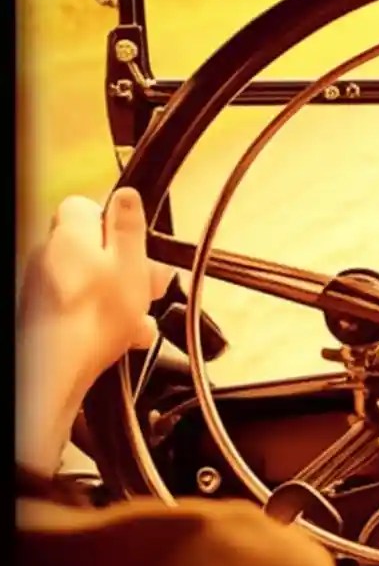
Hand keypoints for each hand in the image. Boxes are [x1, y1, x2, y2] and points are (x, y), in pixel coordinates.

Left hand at [17, 189, 171, 474]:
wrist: (54, 371)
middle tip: (148, 290)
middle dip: (125, 267)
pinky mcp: (42, 313)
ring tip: (139, 323)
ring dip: (119, 298)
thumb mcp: (129, 264)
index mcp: (71, 233)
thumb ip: (128, 227)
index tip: (138, 246)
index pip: (87, 207)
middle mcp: (49, 254)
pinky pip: (79, 306)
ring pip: (90, 280)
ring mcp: (42, 285)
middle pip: (93, 247)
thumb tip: (127, 194)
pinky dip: (101, 318)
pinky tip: (123, 339)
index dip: (116, 225)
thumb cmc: (96, 318)